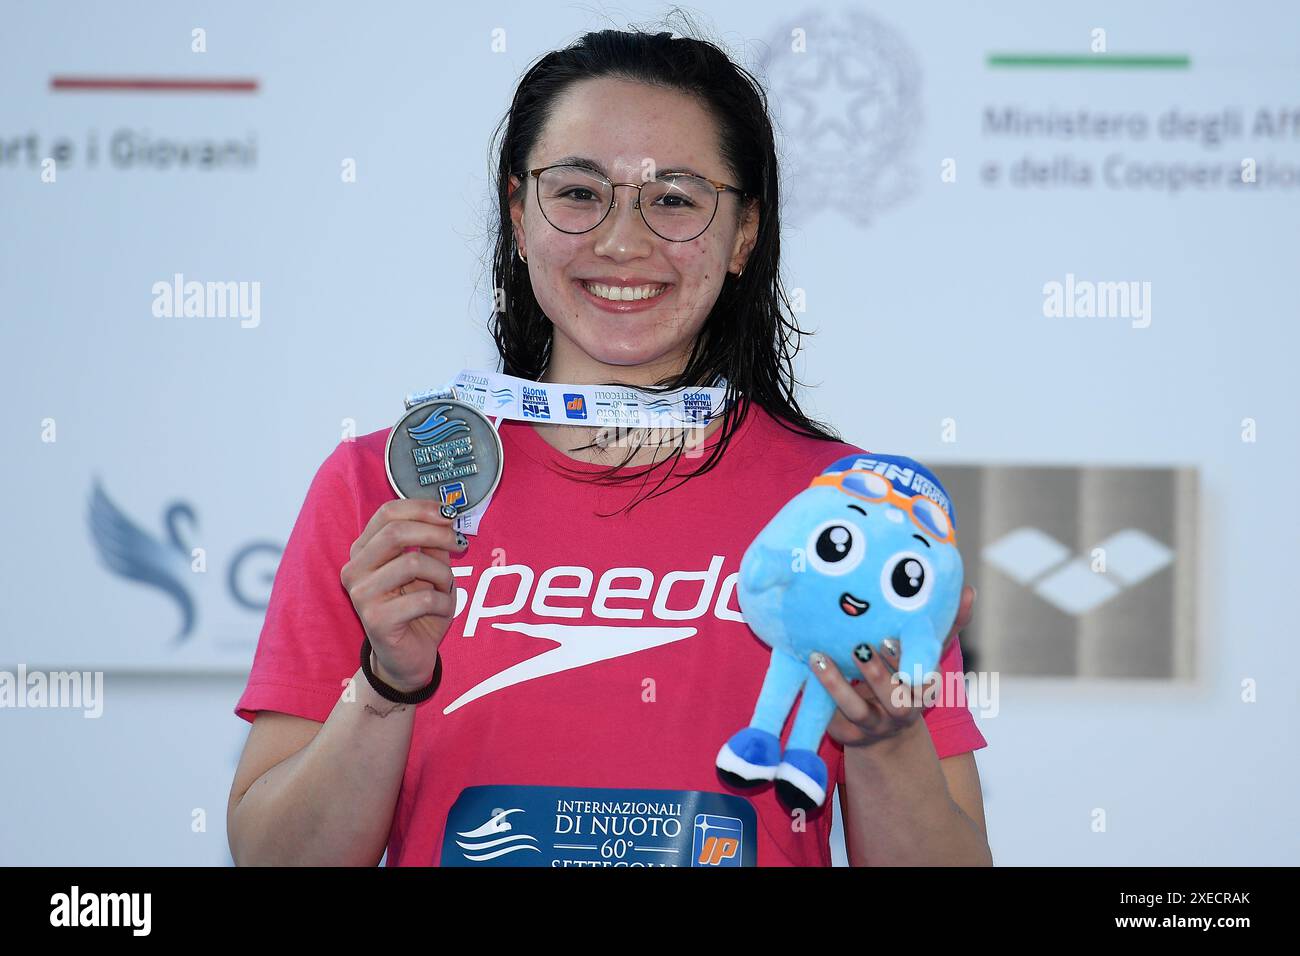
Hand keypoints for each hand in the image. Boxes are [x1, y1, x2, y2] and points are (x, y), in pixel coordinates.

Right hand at [339, 499, 468, 692]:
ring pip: (413, 563)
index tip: (449, 514)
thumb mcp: (428, 571)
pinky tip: (442, 611)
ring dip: (443, 575)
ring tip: (447, 589)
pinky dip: (444, 603)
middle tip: (460, 544)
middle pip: (396, 532)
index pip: (387, 513)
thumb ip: (432, 544)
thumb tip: (445, 516)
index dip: (421, 508)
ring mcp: (362, 595)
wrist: (407, 659)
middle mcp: (354, 569)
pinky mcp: (376, 620)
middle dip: (436, 534)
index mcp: (363, 551)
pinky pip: (423, 599)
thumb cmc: (418, 611)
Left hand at [811, 585, 975, 748]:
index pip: (921, 675)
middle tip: (858, 646)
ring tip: (817, 658)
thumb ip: (946, 625)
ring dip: (837, 685)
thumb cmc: (905, 679)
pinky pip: (830, 719)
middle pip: (893, 696)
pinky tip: (800, 673)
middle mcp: (901, 710)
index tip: (890, 638)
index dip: (905, 659)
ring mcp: (873, 724)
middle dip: (877, 673)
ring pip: (856, 709)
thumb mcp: (926, 655)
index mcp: (923, 688)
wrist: (885, 735)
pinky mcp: (846, 733)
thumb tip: (969, 590)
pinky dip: (815, 699)